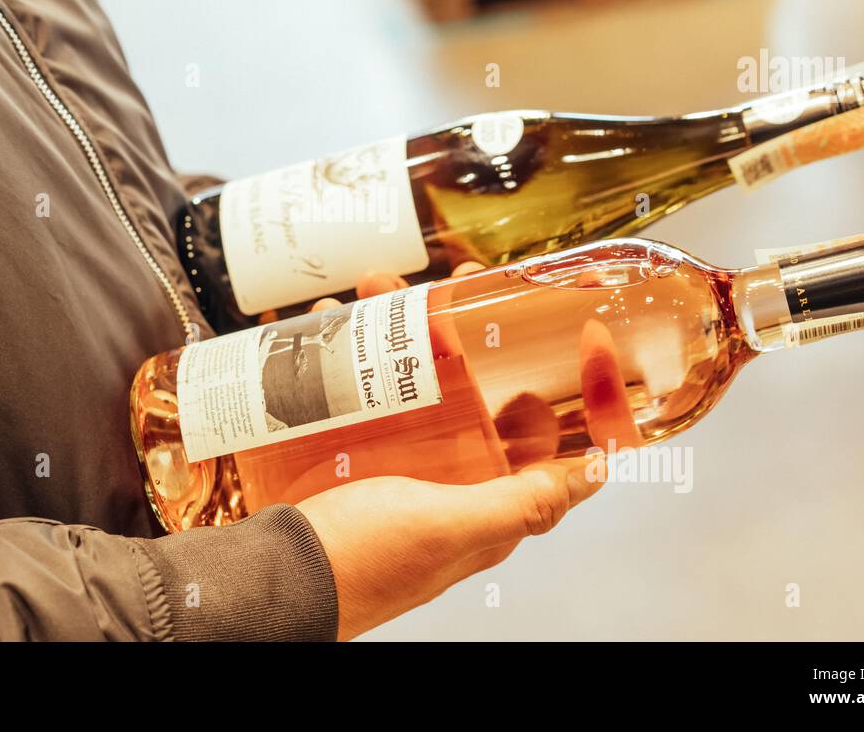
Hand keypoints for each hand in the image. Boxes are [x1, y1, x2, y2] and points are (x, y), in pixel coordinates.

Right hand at [298, 266, 606, 640]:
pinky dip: (350, 349)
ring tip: (374, 291)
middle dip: (473, 334)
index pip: (559, 448)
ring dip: (400, 327)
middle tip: (454, 286)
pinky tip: (330, 321)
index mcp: (487, 505)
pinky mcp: (352, 452)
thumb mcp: (442, 530)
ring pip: (419, 378)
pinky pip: (364, 388)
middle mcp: (451, 481)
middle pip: (484, 394)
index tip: (590, 338)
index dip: (588, 397)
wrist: (266, 578)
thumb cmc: (357, 564)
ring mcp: (400, 463)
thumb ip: (517, 505)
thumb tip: (597, 472)